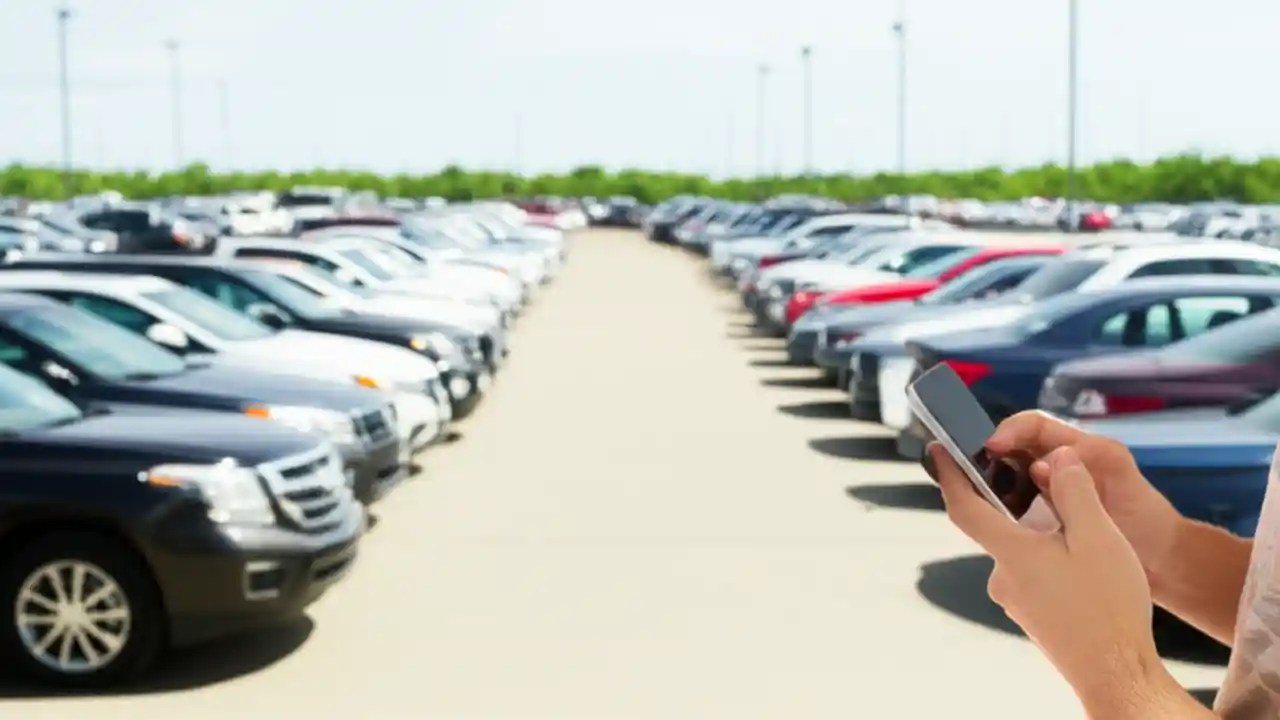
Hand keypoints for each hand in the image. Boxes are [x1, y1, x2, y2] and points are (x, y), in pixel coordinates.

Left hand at [932, 444, 1194, 716]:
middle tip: (1047, 484)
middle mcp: (1003, 577)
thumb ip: (1073, 492)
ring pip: (1020, 551)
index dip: (950, 474)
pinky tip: (1082, 566)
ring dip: (1042, 535)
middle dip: (1018, 502)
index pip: (964, 506)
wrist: (1116, 674)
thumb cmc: (1108, 608)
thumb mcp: (1099, 538)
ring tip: (1081, 531)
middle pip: (998, 525)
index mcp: (1012, 552)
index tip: (939, 451)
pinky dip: (1050, 560)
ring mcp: (1015, 599)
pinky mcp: (1030, 614)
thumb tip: (1056, 458)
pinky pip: (1032, 575)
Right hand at [985, 411, 1182, 584]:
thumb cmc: (1148, 525)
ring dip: (992, 484)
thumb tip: (1038, 464)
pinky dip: (1001, 509)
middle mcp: (1061, 466)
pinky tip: (993, 523)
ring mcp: (1051, 492)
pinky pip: (1015, 505)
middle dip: (991, 457)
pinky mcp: (1046, 517)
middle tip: (968, 474)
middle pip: (1015, 449)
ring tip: (974, 497)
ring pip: (1010, 477)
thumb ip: (1083, 475)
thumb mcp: (1122, 491)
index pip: (1035, 426)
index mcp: (1082, 451)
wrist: (1164, 565)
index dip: (1010, 430)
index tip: (990, 447)